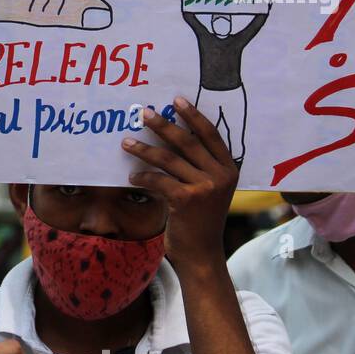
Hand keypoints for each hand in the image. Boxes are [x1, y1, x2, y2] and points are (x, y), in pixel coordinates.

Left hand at [121, 96, 237, 265]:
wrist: (201, 253)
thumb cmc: (200, 219)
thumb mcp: (209, 190)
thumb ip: (200, 167)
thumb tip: (172, 136)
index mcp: (229, 169)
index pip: (211, 134)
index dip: (193, 116)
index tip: (176, 100)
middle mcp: (220, 176)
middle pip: (187, 141)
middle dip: (163, 125)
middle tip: (144, 113)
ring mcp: (204, 187)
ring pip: (168, 159)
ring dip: (144, 149)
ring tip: (125, 141)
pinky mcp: (185, 200)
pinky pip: (158, 180)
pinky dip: (142, 176)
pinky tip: (131, 176)